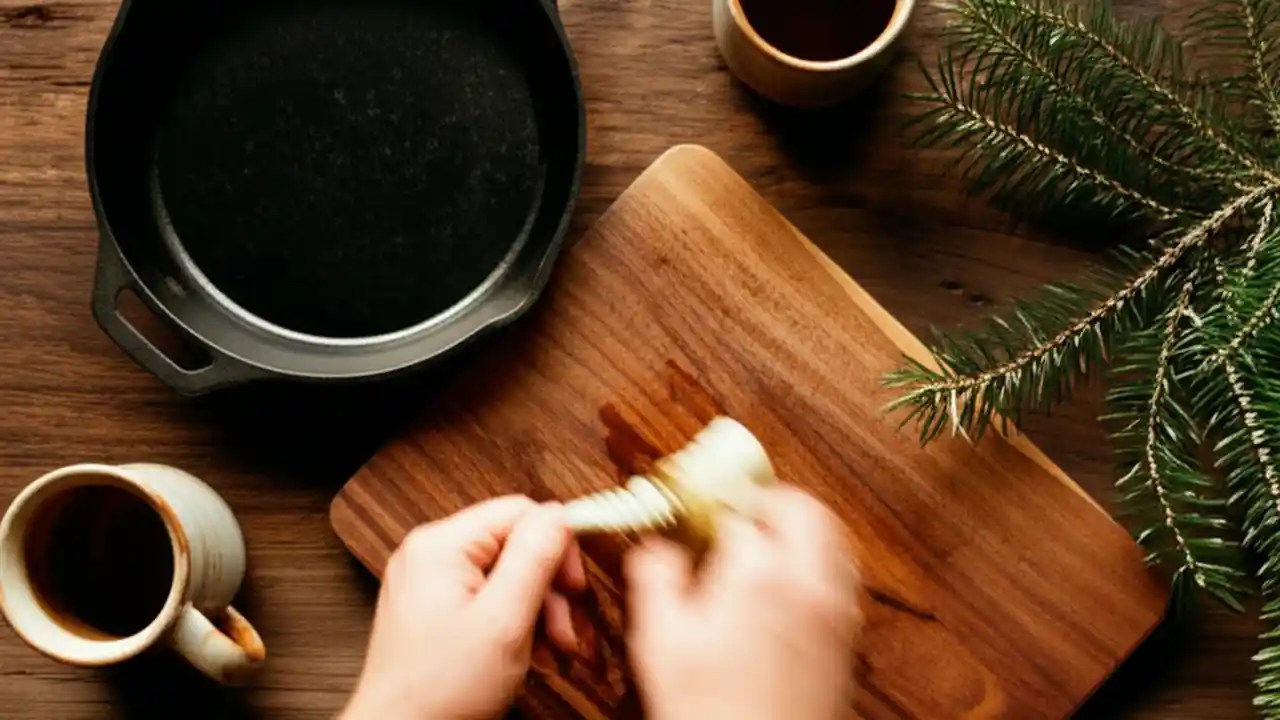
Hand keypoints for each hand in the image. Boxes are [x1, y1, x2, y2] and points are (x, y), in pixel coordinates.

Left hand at [343, 496, 585, 719]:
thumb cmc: (439, 692)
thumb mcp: (504, 621)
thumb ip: (535, 559)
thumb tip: (561, 513)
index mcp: (441, 546)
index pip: (520, 512)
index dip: (557, 546)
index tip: (575, 587)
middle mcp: (430, 555)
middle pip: (514, 544)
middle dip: (549, 588)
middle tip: (565, 629)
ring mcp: (429, 583)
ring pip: (505, 575)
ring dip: (538, 610)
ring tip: (551, 649)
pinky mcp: (433, 609)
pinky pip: (486, 598)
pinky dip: (514, 622)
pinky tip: (529, 652)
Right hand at [625, 486, 861, 719]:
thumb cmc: (710, 710)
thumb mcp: (660, 642)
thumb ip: (656, 579)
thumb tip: (656, 549)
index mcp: (759, 573)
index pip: (738, 512)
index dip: (713, 509)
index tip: (698, 514)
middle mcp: (807, 582)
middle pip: (805, 508)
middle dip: (772, 500)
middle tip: (742, 509)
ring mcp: (835, 609)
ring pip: (834, 538)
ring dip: (803, 526)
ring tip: (770, 537)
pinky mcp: (847, 637)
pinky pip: (843, 575)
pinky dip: (821, 560)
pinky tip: (792, 583)